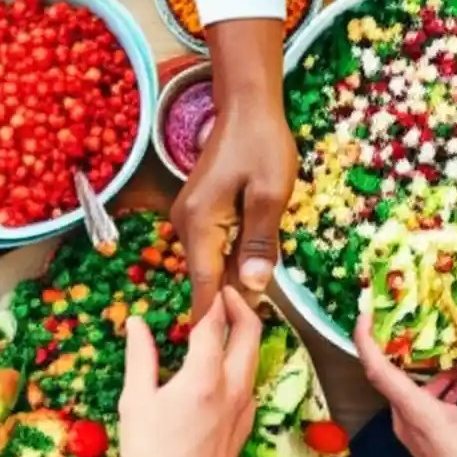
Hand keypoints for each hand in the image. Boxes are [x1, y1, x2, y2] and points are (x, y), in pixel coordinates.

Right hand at [119, 287, 261, 456]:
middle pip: (251, 333)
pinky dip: (241, 359)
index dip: (213, 300)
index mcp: (205, 378)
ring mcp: (246, 405)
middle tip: (226, 292)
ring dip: (245, 332)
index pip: (215, 325)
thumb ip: (141, 358)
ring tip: (225, 320)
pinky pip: (250, 379)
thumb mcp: (135, 404)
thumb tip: (137, 323)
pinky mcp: (247, 421)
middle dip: (242, 307)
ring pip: (254, 356)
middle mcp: (234, 387)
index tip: (210, 282)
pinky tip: (221, 362)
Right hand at [171, 20, 296, 318]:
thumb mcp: (270, 194)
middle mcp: (186, 226)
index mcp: (199, 224)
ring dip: (232, 284)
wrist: (247, 105)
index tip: (221, 351)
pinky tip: (252, 274)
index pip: (204, 285)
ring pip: (211, 265)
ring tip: (255, 315)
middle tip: (252, 336)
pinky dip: (232, 263)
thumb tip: (254, 286)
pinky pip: (215, 249)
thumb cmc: (262, 145)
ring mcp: (191, 219)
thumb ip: (261, 241)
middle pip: (206, 279)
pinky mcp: (201, 214)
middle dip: (227, 305)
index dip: (214, 318)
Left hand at [353, 314, 456, 456]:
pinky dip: (438, 389)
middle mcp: (405, 419)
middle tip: (422, 320)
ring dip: (432, 370)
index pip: (378, 369)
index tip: (364, 313)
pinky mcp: (421, 438)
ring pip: (412, 389)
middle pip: (393, 375)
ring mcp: (411, 430)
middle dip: (407, 347)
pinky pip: (422, 403)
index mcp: (415, 411)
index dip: (365, 338)